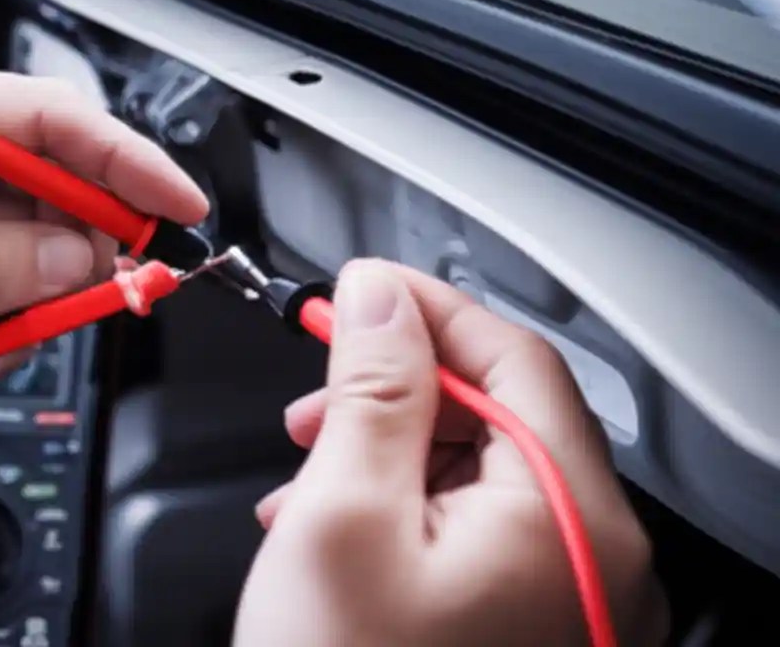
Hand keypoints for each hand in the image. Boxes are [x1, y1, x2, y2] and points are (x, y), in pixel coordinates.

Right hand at [235, 260, 667, 645]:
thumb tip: (380, 298)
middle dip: (392, 396)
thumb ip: (371, 389)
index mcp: (573, 523)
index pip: (517, 357)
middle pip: (500, 419)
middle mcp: (595, 564)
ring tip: (306, 484)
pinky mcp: (524, 632)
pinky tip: (334, 533)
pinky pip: (473, 538)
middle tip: (315, 399)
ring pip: (476, 478)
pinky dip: (399, 515)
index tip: (359, 288)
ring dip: (383, 457)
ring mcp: (564, 605)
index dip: (428, 309)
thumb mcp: (342, 514)